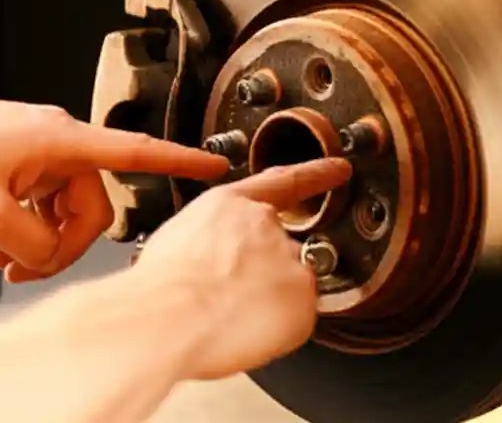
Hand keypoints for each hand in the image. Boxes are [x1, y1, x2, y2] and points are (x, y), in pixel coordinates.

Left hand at [0, 89, 228, 280]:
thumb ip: (32, 242)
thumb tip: (54, 254)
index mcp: (61, 140)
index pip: (136, 150)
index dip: (181, 161)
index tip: (216, 166)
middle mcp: (57, 139)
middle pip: (92, 204)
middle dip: (64, 243)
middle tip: (25, 268)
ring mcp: (39, 149)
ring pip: (66, 207)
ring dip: (41, 240)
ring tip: (3, 262)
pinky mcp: (22, 158)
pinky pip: (44, 199)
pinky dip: (29, 226)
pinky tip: (0, 246)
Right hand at [132, 157, 352, 379]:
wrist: (171, 319)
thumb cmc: (161, 288)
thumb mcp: (176, 240)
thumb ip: (210, 238)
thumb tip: (215, 259)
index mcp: (230, 206)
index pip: (282, 183)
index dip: (315, 174)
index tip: (339, 169)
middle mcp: (266, 226)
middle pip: (278, 249)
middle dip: (260, 274)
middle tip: (226, 298)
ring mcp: (289, 260)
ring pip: (286, 285)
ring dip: (266, 301)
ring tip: (229, 318)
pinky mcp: (302, 299)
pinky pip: (295, 317)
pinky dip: (277, 328)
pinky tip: (247, 331)